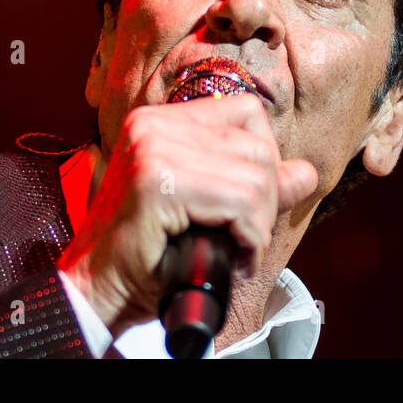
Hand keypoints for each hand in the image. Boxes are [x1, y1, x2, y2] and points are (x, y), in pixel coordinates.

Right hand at [58, 93, 317, 337]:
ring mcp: (152, 148)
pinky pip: (240, 202)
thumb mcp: (208, 212)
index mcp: (160, 121)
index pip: (247, 110)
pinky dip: (250, 238)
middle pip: (257, 144)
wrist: (96, 292)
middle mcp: (153, 124)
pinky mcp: (156, 181)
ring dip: (258, 224)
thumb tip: (306, 172)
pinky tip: (234, 259)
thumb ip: (254, 188)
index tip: (247, 205)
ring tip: (237, 249)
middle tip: (244, 238)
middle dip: (266, 199)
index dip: (263, 159)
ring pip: (255, 175)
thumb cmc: (146, 256)